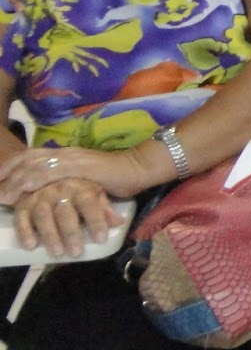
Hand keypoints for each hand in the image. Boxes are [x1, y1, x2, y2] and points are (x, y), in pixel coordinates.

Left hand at [0, 145, 150, 203]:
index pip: (31, 157)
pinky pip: (52, 172)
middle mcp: (65, 153)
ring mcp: (72, 159)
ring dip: (16, 181)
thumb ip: (71, 182)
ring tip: (2, 196)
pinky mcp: (80, 167)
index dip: (11, 167)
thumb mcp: (88, 180)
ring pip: (35, 166)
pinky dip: (35, 180)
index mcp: (65, 155)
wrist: (139, 168)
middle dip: (6, 173)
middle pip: (27, 159)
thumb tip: (56, 194)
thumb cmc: (118, 176)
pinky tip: (24, 189)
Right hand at [8, 177, 118, 256]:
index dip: (95, 220)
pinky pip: (21, 217)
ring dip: (49, 234)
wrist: (49, 174)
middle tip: (76, 252)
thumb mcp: (95, 192)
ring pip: (43, 215)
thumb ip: (105, 207)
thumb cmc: (77, 188)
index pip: (88, 202)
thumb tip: (118, 223)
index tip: (101, 239)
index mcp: (79, 186)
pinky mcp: (23, 204)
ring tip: (57, 253)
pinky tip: (31, 246)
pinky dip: (25, 231)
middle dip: (70, 232)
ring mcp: (39, 196)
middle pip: (64, 211)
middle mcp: (58, 190)